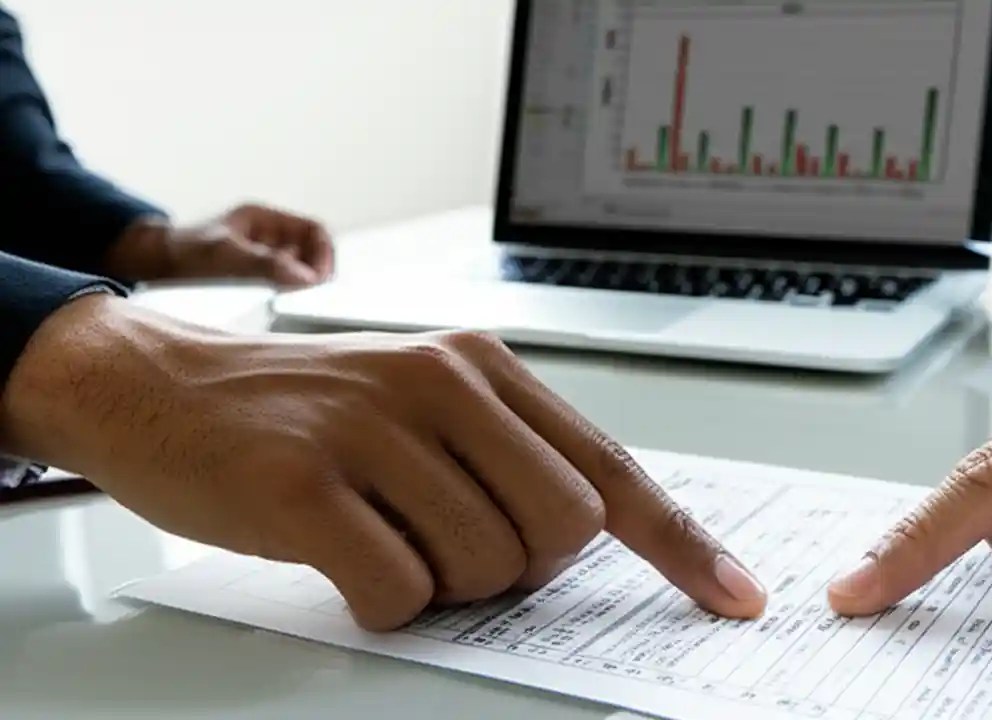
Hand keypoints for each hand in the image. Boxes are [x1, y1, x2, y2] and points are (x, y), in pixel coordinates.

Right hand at [1, 296, 766, 630]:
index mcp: (483, 367)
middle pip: (564, 532)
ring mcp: (372, 428)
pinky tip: (337, 555)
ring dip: (438, 584)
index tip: (733, 595)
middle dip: (518, 569)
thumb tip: (594, 535)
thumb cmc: (303, 412)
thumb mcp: (421, 406)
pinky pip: (398, 592)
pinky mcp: (303, 480)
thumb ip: (508, 455)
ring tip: (377, 534)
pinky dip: (381, 602)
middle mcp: (440, 383)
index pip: (610, 469)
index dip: (679, 544)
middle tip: (444, 544)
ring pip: (484, 568)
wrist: (159, 385)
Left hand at [106, 204, 333, 286]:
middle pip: (312, 249)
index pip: (315, 229)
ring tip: (295, 299)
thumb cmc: (185, 250)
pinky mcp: (253, 272)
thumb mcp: (226, 254)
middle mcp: (268, 233)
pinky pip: (283, 279)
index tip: (320, 279)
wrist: (153, 262)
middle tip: (312, 294)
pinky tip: (278, 300)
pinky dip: (288, 290)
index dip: (325, 252)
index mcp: (265, 218)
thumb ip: (266, 263)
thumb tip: (307, 278)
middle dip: (317, 270)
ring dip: (303, 282)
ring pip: (299, 266)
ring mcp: (261, 252)